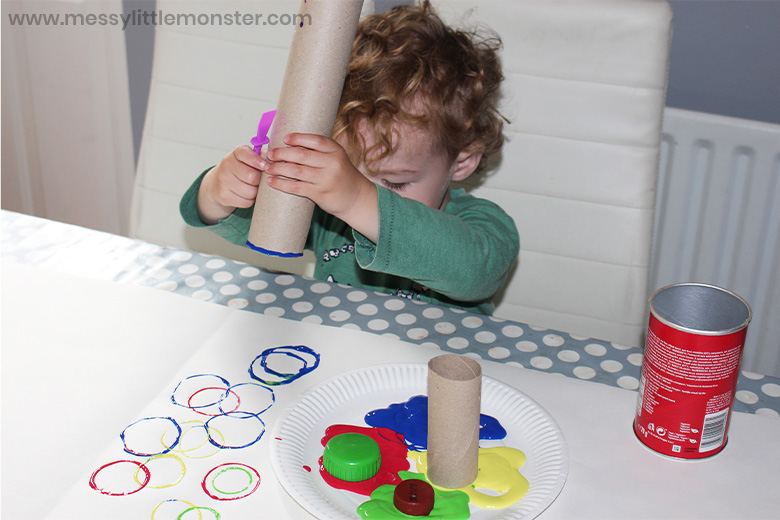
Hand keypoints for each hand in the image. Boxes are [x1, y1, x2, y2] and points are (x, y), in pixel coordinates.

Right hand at [197, 144, 264, 224]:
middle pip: (251, 176)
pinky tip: (246, 195)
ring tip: (253, 187)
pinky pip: (245, 202)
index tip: (264, 166)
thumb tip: (278, 162)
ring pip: (250, 192)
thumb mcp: (251, 159)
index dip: (256, 161)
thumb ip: (263, 158)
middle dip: (260, 181)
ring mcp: (223, 180)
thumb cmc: (244, 170)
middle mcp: (227, 164)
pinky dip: (249, 200)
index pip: (245, 153)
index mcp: (236, 153)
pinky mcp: (223, 195)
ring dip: (256, 192)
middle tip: (261, 181)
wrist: (220, 183)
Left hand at [264, 133, 378, 240]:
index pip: (315, 140)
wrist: (356, 197)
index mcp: (336, 150)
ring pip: (296, 171)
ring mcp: (326, 179)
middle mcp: (332, 163)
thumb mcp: (336, 158)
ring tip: (267, 167)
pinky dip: (281, 184)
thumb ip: (318, 151)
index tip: (285, 138)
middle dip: (282, 153)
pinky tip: (272, 181)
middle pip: (302, 155)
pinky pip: (296, 187)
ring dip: (278, 168)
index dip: (298, 138)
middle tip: (270, 154)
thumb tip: (290, 144)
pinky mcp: (320, 194)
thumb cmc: (341, 175)